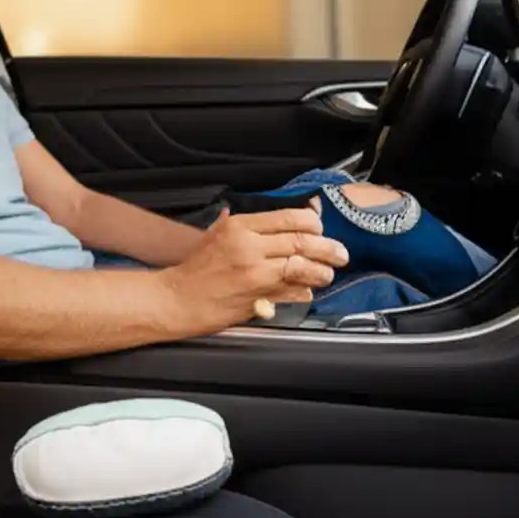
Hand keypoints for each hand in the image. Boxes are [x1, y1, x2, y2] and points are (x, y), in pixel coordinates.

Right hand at [160, 203, 349, 333]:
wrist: (178, 299)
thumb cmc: (196, 269)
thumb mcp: (216, 235)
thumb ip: (246, 226)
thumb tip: (277, 219)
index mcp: (240, 227)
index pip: (288, 218)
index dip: (313, 222)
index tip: (321, 228)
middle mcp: (249, 246)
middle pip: (301, 241)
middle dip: (327, 248)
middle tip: (340, 253)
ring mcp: (255, 273)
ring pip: (301, 267)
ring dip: (321, 271)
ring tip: (328, 273)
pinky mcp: (257, 297)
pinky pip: (291, 292)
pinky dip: (304, 291)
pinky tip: (308, 291)